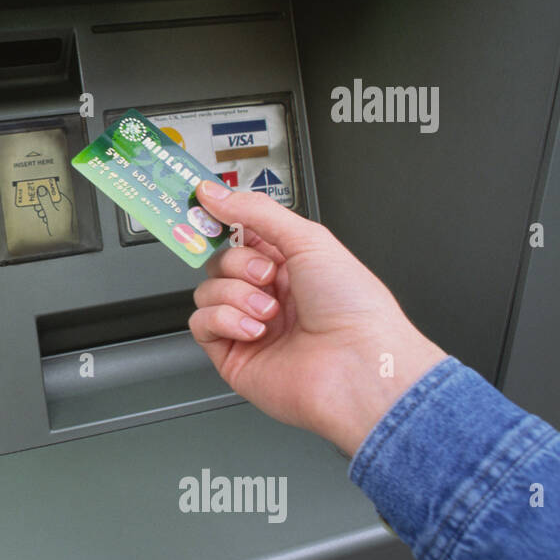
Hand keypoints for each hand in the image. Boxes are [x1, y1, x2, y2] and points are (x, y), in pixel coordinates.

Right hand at [188, 182, 446, 456]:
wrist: (358, 366)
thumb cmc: (354, 309)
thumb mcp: (309, 240)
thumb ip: (256, 212)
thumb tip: (214, 193)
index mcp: (290, 264)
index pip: (240, 234)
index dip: (219, 221)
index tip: (201, 208)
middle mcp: (268, 293)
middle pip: (218, 261)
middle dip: (238, 264)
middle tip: (265, 274)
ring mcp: (248, 324)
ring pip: (207, 291)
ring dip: (236, 295)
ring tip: (269, 311)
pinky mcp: (232, 354)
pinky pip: (201, 323)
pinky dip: (224, 320)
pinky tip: (255, 330)